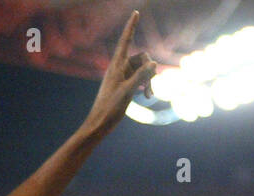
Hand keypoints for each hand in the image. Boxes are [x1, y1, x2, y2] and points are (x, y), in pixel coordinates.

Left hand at [82, 10, 156, 137]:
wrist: (99, 124)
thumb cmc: (109, 108)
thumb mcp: (127, 91)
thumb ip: (141, 76)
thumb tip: (154, 63)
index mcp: (116, 66)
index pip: (126, 41)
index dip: (131, 27)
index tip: (136, 12)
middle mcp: (119, 68)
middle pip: (141, 57)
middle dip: (149, 69)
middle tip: (149, 86)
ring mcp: (123, 76)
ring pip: (143, 69)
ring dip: (149, 80)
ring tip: (149, 95)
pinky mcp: (125, 85)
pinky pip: (140, 79)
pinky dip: (146, 85)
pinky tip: (147, 96)